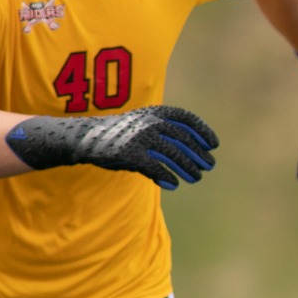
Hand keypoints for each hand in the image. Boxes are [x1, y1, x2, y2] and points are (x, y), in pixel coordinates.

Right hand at [6, 105, 218, 189]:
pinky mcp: (130, 155)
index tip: (214, 144)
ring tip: (195, 178)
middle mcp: (148, 122)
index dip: (202, 131)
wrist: (83, 138)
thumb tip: (192, 151)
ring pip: (173, 155)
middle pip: (183, 140)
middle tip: (210, 166)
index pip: (185, 119)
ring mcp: (139, 138)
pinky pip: (155, 168)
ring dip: (187, 168)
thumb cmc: (117, 134)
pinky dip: (166, 177)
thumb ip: (163, 132)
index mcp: (153, 112)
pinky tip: (173, 185)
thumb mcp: (140, 125)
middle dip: (199, 154)